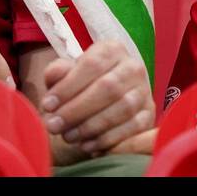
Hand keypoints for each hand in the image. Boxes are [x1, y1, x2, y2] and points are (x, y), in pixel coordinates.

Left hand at [39, 40, 153, 155]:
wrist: (103, 102)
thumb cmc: (81, 85)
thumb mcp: (66, 74)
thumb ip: (58, 72)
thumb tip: (54, 76)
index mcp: (112, 49)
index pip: (91, 64)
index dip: (68, 87)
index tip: (47, 105)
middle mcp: (133, 67)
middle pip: (108, 88)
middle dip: (77, 110)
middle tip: (54, 126)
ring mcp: (144, 92)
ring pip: (122, 109)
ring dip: (91, 126)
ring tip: (68, 137)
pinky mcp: (149, 116)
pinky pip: (132, 129)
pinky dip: (108, 140)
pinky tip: (87, 146)